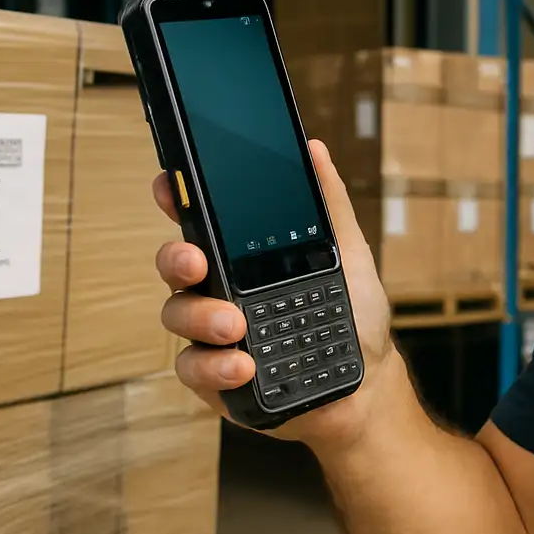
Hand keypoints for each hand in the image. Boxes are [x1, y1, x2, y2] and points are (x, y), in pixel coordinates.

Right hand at [153, 139, 396, 446]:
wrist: (365, 384)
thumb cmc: (354, 316)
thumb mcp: (348, 252)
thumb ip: (328, 202)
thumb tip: (314, 149)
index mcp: (244, 254)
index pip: (201, 219)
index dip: (176, 198)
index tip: (169, 185)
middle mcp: (220, 288)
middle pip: (176, 263)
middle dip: (176, 258)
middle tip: (197, 262)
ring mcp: (211, 333)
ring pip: (177, 314)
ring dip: (202, 317)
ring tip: (238, 326)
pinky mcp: (212, 376)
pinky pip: (192, 367)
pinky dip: (214, 365)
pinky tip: (242, 364)